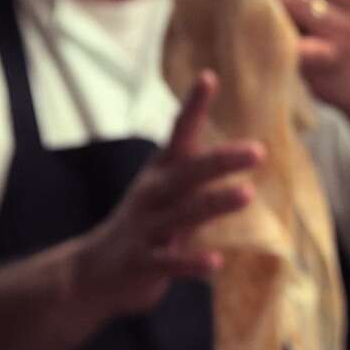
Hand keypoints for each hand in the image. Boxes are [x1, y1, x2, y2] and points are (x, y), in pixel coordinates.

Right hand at [77, 70, 262, 316]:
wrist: (91, 272)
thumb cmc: (141, 225)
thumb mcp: (165, 192)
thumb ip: (194, 171)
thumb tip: (235, 147)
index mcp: (159, 174)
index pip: (178, 134)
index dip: (193, 106)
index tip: (208, 77)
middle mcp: (152, 195)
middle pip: (187, 173)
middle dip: (221, 161)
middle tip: (258, 150)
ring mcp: (146, 229)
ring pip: (184, 213)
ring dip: (215, 203)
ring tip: (247, 193)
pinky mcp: (142, 263)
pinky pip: (171, 262)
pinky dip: (193, 262)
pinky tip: (216, 262)